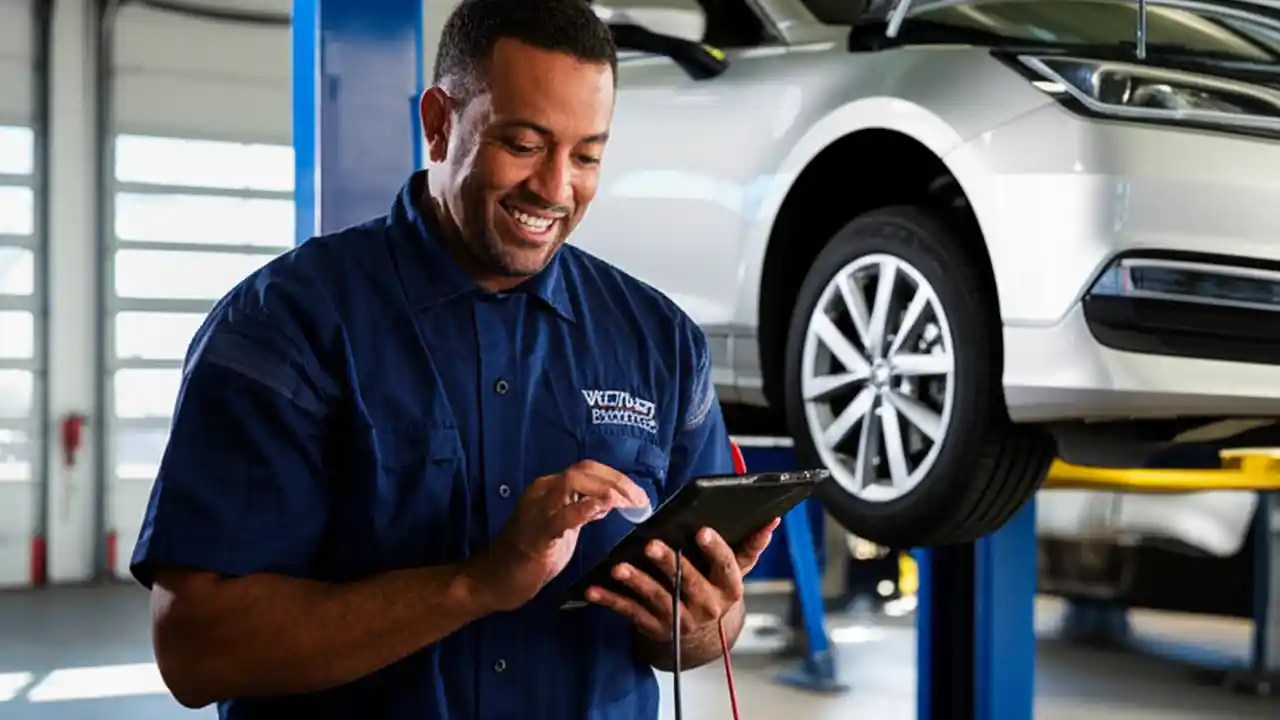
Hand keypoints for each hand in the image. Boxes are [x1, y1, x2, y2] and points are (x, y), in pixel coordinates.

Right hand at [463, 460, 648, 612]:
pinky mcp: (535, 534)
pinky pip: (560, 516)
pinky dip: (582, 509)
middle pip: (585, 470)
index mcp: (550, 488)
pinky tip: (601, 509)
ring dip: (606, 490)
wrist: (492, 581)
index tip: (639, 496)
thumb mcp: (562, 530)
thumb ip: (582, 514)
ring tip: (628, 504)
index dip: (617, 477)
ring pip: (573, 483)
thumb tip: (606, 502)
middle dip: (618, 481)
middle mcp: (543, 491)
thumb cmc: (527, 557)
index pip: (588, 469)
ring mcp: (537, 510)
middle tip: (641, 501)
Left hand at [586, 518, 780, 640]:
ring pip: (657, 599)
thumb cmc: (717, 589)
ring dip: (637, 582)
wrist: (704, 637)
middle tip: (651, 544)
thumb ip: (751, 545)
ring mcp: (681, 620)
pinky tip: (594, 589)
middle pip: (688, 582)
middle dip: (669, 563)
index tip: (702, 531)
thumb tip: (771, 520)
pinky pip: (632, 613)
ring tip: (619, 568)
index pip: (725, 566)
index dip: (715, 549)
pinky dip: (611, 601)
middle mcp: (707, 607)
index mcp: (729, 587)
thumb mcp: (736, 570)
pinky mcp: (657, 628)